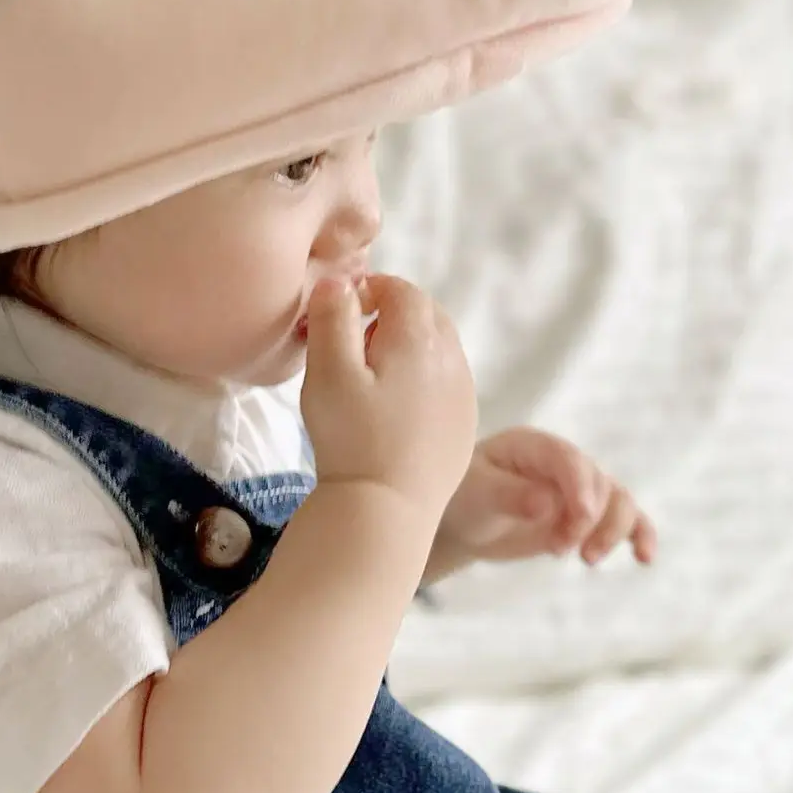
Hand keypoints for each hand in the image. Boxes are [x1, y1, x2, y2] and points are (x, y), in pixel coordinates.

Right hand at [301, 274, 477, 513]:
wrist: (385, 511)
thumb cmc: (351, 437)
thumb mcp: (327, 370)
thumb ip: (332, 317)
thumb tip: (338, 281)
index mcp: (420, 339)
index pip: (402, 289)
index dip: (369, 289)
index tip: (339, 312)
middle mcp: (453, 360)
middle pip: (427, 315)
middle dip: (392, 314)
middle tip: (354, 342)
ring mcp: (464, 396)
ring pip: (441, 349)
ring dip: (410, 346)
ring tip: (372, 378)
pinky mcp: (464, 427)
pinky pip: (448, 384)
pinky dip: (424, 379)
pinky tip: (395, 410)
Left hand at [424, 427, 656, 581]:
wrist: (463, 521)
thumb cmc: (463, 498)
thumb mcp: (476, 495)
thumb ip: (509, 496)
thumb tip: (546, 503)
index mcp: (532, 446)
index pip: (568, 459)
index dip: (580, 487)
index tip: (582, 518)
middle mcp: (562, 463)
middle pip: (599, 482)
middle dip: (587, 520)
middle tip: (558, 550)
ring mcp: (579, 489)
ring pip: (619, 500)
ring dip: (614, 531)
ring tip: (587, 559)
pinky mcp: (587, 516)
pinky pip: (625, 520)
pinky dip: (639, 535)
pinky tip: (644, 557)